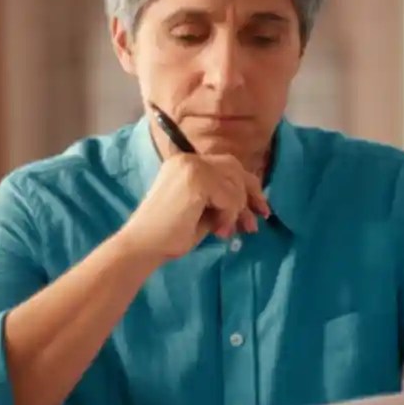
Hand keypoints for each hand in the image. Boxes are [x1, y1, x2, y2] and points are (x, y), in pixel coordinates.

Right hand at [119, 153, 270, 260]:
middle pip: (235, 169)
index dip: (247, 185)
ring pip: (235, 184)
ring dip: (236, 211)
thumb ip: (222, 199)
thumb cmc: (170, 235)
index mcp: (186, 163)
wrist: (143, 245)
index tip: (260, 209)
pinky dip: (229, 216)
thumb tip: (253, 202)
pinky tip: (218, 231)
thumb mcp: (204, 211)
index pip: (227, 166)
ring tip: (225, 230)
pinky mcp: (196, 181)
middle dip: (251, 194)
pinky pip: (229, 197)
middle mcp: (189, 159)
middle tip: (259, 218)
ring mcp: (192, 167)